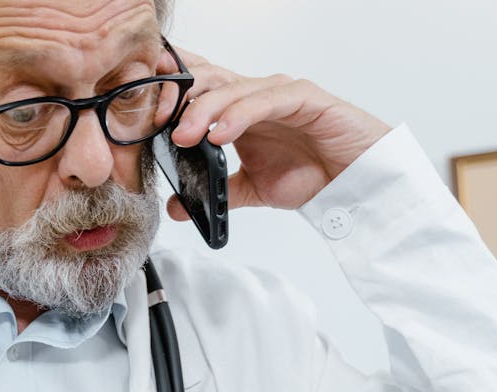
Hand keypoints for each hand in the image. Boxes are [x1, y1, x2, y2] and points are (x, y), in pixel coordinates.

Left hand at [159, 48, 391, 215]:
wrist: (358, 182)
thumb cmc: (313, 174)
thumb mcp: (253, 190)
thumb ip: (217, 193)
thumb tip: (176, 207)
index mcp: (238, 109)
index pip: (197, 85)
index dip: (167, 88)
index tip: (138, 105)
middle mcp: (255, 94)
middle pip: (206, 78)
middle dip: (176, 96)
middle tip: (153, 121)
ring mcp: (279, 92)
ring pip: (231, 87)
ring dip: (202, 110)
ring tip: (183, 135)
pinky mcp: (304, 97)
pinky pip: (265, 100)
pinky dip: (239, 115)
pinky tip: (220, 135)